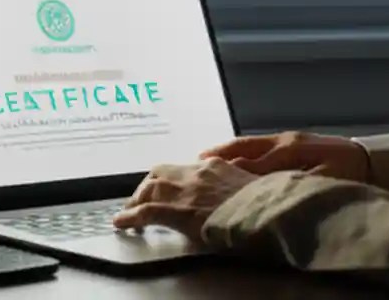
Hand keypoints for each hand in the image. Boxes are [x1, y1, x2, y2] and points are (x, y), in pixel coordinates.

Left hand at [112, 158, 258, 238]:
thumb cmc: (266, 203)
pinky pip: (145, 211)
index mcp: (216, 166)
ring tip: (130, 212)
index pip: (186, 168)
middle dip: (148, 185)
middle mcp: (197, 172)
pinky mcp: (177, 211)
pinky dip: (130, 217)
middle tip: (142, 199)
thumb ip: (241, 183)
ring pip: (149, 188)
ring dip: (137, 200)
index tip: (169, 188)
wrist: (265, 212)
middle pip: (161, 172)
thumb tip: (240, 190)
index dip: (172, 180)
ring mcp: (185, 190)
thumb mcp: (256, 185)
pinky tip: (122, 222)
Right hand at [199, 131, 370, 182]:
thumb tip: (263, 189)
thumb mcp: (322, 183)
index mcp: (290, 152)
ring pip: (247, 143)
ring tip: (201, 161)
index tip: (206, 183)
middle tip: (192, 168)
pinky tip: (227, 157)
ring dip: (224, 152)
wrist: (370, 159)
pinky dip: (237, 150)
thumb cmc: (348, 176)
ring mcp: (285, 139)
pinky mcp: (290, 140)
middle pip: (243, 148)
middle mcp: (283, 141)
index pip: (251, 163)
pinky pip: (256, 144)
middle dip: (218, 157)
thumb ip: (292, 185)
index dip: (229, 173)